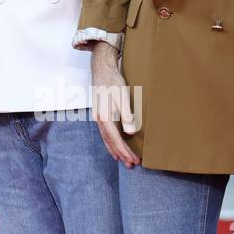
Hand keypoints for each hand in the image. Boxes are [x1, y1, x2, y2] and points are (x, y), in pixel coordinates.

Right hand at [90, 42, 140, 166]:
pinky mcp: (100, 114)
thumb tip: (131, 132)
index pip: (116, 140)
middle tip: (132, 165)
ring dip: (116, 151)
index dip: (125, 151)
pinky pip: (105, 133)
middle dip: (121, 155)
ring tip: (124, 160)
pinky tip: (115, 146)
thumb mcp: (122, 95)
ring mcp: (98, 117)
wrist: (101, 67)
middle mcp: (99, 120)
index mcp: (104, 117)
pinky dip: (111, 143)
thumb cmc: (113, 80)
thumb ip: (126, 114)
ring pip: (107, 140)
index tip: (135, 160)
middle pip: (110, 143)